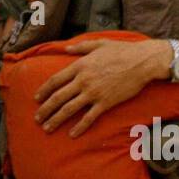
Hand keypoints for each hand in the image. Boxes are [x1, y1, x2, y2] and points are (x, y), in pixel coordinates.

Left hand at [33, 38, 169, 136]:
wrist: (142, 61)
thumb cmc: (122, 50)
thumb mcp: (99, 44)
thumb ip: (80, 47)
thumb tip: (65, 48)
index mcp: (80, 66)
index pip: (55, 80)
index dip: (43, 90)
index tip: (36, 98)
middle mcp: (83, 80)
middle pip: (58, 97)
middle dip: (45, 109)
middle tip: (36, 118)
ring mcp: (94, 93)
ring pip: (69, 109)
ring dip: (56, 120)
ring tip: (47, 128)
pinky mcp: (106, 103)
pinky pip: (89, 117)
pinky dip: (79, 127)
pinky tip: (71, 134)